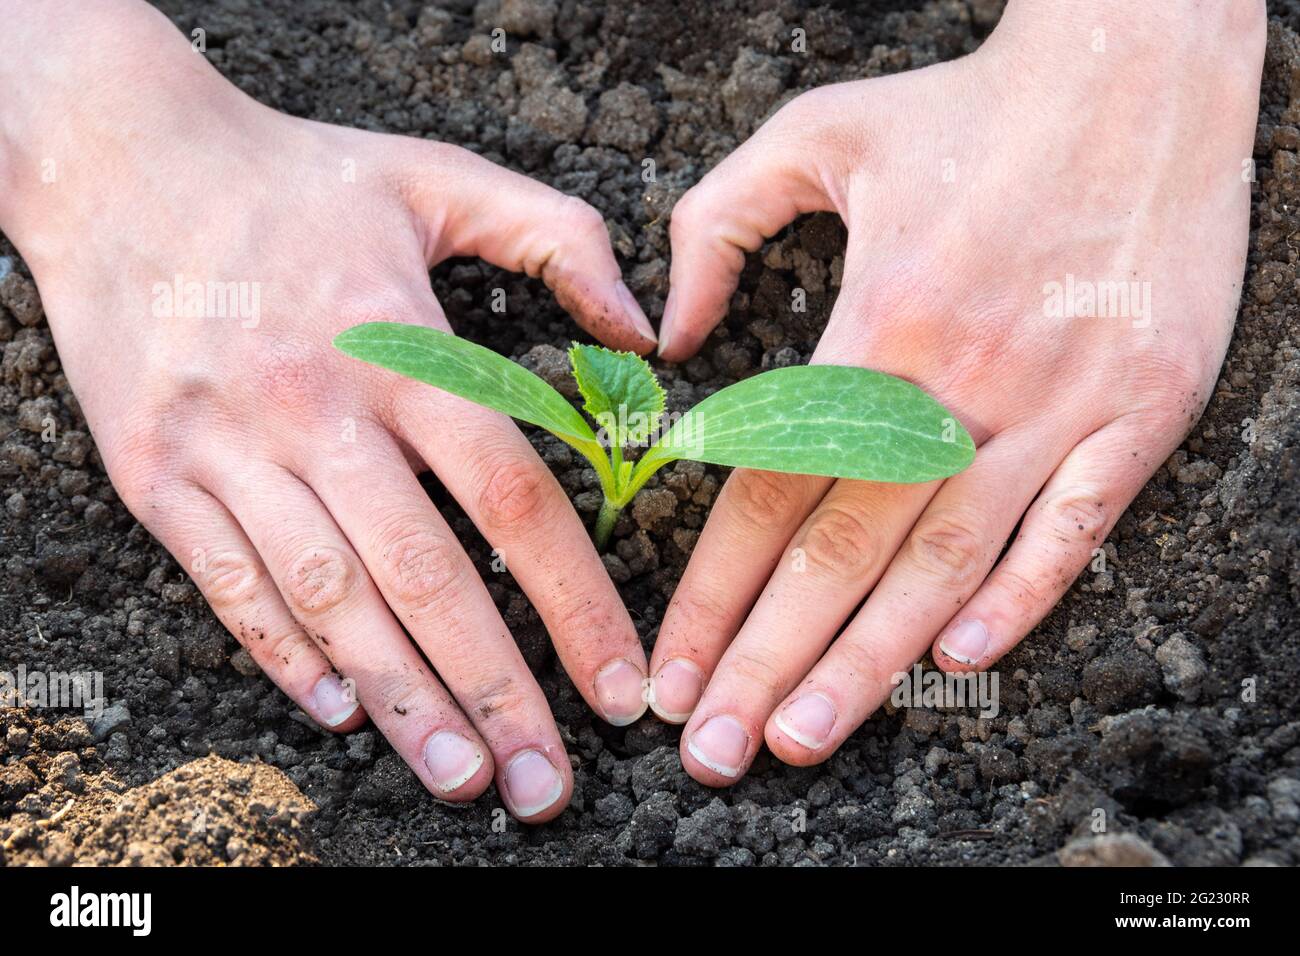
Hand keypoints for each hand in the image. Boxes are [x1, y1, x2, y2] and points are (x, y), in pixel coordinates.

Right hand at [0, 0, 655, 820]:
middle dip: (496, 691)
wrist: (120, 158)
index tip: (617, 688)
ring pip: (328, 599)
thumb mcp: (441, 177)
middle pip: (427, 576)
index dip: (575, 605)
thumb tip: (647, 332)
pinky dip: (283, 653)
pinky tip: (342, 711)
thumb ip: (560, 239)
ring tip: (462, 776)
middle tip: (546, 784)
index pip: (512, 500)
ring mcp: (227, 445)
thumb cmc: (298, 177)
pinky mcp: (154, 471)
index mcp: (400, 345)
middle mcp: (318, 407)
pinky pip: (228, 580)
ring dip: (402, 698)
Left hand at [649, 0, 1265, 782]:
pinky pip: (1076, 528)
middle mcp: (957, 381)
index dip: (712, 593)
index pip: (767, 491)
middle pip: (842, 552)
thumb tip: (670, 333)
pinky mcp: (1142, 410)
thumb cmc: (967, 108)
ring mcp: (1056, 404)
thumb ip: (715, 225)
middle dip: (768, 662)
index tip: (674, 670)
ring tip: (803, 737)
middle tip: (714, 751)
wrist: (1138, 70)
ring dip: (869, 662)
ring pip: (945, 563)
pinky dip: (1021, 598)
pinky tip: (957, 661)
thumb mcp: (815, 133)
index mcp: (874, 322)